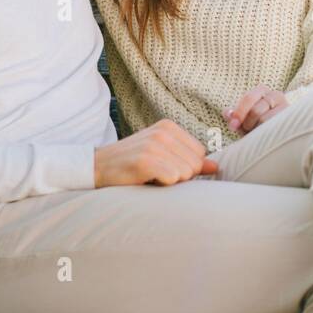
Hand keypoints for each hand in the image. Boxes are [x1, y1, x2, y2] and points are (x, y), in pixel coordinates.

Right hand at [94, 119, 218, 186]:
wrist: (97, 167)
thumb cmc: (132, 163)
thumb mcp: (162, 155)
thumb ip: (189, 159)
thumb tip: (215, 167)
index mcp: (169, 126)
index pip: (200, 154)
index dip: (186, 167)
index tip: (165, 166)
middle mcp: (162, 132)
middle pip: (195, 164)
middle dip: (180, 176)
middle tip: (156, 173)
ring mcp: (153, 145)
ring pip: (186, 173)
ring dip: (169, 182)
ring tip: (150, 176)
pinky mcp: (145, 161)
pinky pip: (172, 179)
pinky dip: (161, 185)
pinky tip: (146, 180)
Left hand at [225, 85, 287, 133]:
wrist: (277, 136)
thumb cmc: (256, 125)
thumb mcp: (243, 120)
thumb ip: (234, 117)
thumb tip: (227, 113)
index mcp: (262, 91)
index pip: (249, 98)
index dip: (239, 113)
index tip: (233, 126)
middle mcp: (276, 95)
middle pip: (255, 111)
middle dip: (248, 124)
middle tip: (247, 131)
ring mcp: (286, 107)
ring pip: (265, 121)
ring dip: (257, 131)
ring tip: (258, 134)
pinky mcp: (292, 119)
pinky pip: (275, 128)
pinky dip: (267, 134)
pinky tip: (267, 136)